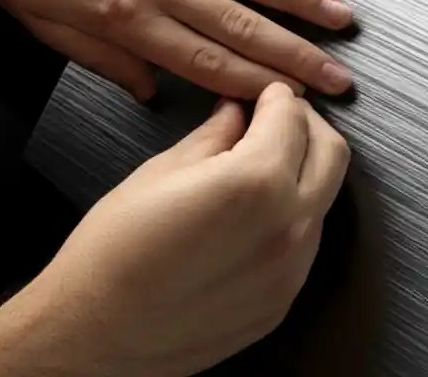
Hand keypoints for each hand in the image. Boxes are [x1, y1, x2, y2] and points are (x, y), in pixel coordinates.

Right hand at [0, 84, 349, 376]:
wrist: (95, 334)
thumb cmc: (114, 252)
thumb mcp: (159, 173)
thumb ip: (214, 137)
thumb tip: (236, 113)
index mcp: (256, 182)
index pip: (292, 118)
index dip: (279, 96)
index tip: (268, 92)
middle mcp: (288, 225)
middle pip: (332, 154)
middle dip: (309, 126)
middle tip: (278, 119)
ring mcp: (292, 269)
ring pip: (324, 200)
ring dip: (304, 173)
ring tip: (264, 165)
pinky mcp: (284, 301)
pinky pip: (306, 244)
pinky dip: (293, 216)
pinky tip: (256, 213)